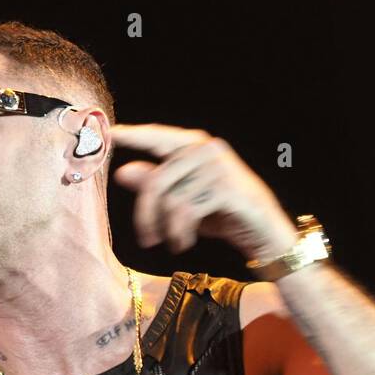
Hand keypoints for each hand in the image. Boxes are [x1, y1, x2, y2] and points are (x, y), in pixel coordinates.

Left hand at [111, 123, 297, 261]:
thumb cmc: (221, 213)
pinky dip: (180, 232)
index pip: (158, 136)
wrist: (263, 232)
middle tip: (146, 240)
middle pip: (157, 180)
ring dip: (166, 228)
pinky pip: (186, 211)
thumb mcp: (184, 200)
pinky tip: (184, 242)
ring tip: (171, 243)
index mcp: (195, 146)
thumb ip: (156, 185)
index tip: (111, 131)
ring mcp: (218, 166)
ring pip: (170, 199)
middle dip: (146, 214)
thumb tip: (122, 172)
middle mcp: (207, 149)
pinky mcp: (226, 187)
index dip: (134, 135)